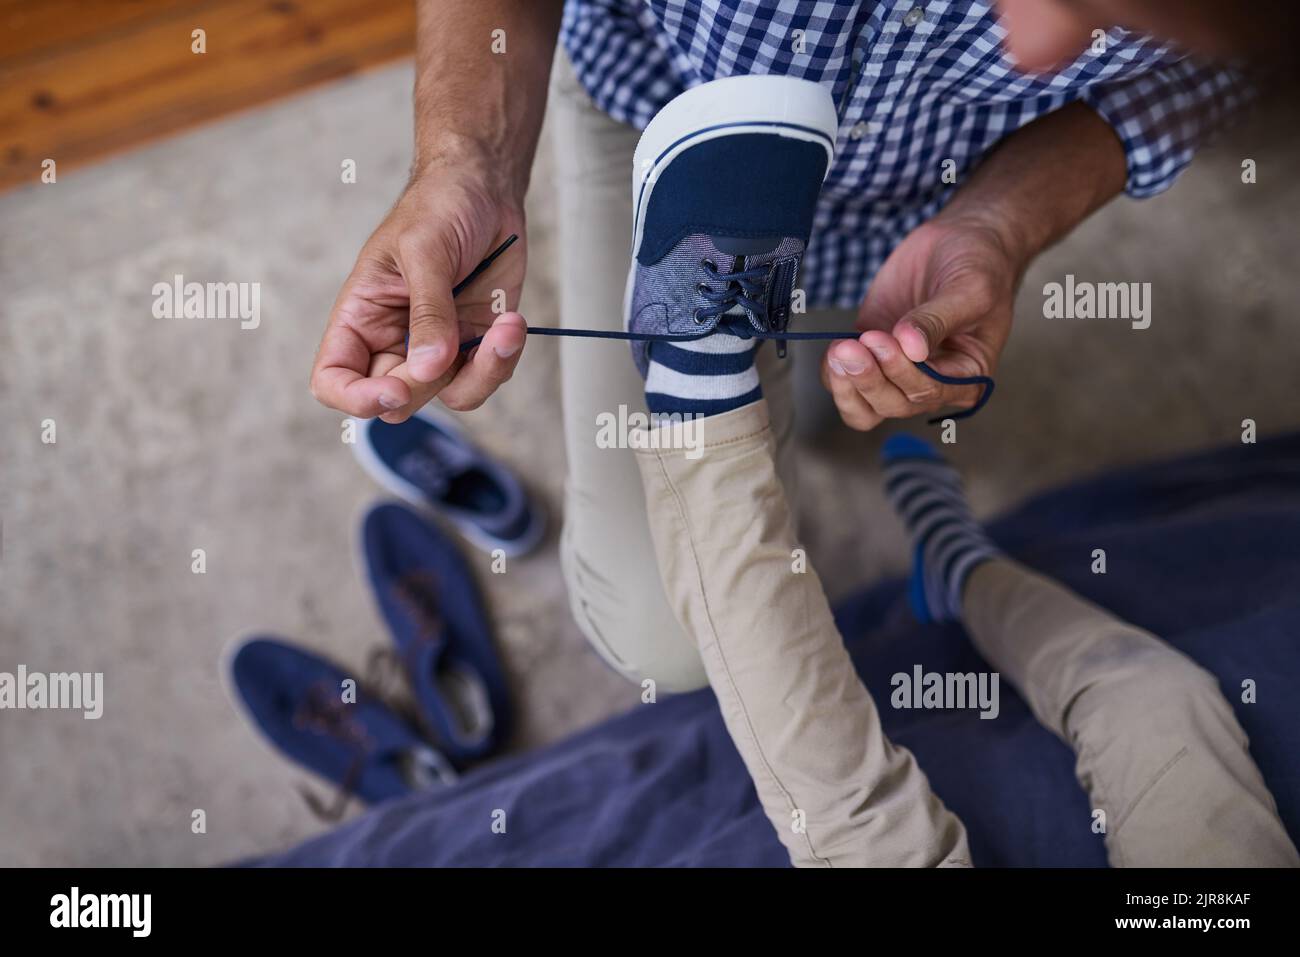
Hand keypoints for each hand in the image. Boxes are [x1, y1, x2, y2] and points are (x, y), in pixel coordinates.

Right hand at [310, 162, 527, 421]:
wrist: (485, 190)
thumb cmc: (438, 206)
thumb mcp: (424, 250)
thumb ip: (428, 311)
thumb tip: (430, 366)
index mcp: (360, 317)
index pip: (334, 379)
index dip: (356, 398)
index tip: (393, 388)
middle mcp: (394, 341)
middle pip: (398, 400)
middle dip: (431, 382)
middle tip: (457, 341)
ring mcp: (439, 347)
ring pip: (451, 395)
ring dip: (483, 372)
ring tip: (506, 327)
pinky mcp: (477, 343)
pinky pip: (487, 376)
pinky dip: (504, 358)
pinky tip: (512, 322)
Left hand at [821, 217, 1018, 430]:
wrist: (958, 239)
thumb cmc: (979, 265)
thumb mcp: (969, 288)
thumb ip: (937, 320)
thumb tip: (911, 348)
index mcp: (967, 377)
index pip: (929, 392)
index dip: (901, 372)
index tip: (882, 340)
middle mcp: (932, 383)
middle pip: (892, 404)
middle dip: (870, 379)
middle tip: (852, 346)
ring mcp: (898, 371)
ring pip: (864, 405)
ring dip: (847, 383)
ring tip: (840, 351)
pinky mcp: (870, 354)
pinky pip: (843, 381)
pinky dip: (833, 371)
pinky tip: (836, 346)